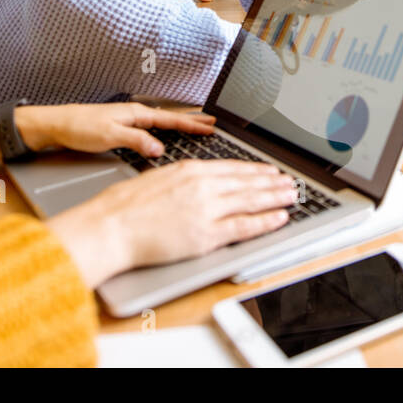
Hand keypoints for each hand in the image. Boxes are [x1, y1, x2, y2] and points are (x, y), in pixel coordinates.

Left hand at [19, 102, 215, 157]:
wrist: (56, 124)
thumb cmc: (79, 128)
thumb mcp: (110, 136)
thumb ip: (137, 141)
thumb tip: (159, 149)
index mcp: (136, 114)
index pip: (171, 120)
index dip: (192, 124)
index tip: (211, 127)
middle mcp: (135, 114)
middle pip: (171, 117)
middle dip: (193, 119)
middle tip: (213, 122)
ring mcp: (129, 119)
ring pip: (162, 121)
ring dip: (181, 123)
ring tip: (197, 124)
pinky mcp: (122, 126)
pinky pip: (152, 126)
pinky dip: (166, 128)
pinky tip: (168, 133)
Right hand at [46, 160, 296, 284]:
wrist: (110, 226)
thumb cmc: (123, 206)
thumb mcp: (157, 177)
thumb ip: (182, 178)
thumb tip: (196, 178)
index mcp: (190, 170)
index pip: (233, 168)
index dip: (255, 170)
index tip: (270, 171)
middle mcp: (203, 186)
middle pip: (247, 182)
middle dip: (272, 182)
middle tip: (290, 182)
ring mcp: (206, 210)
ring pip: (251, 200)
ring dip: (276, 197)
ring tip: (292, 195)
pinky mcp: (206, 234)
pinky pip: (244, 226)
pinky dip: (265, 221)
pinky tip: (279, 217)